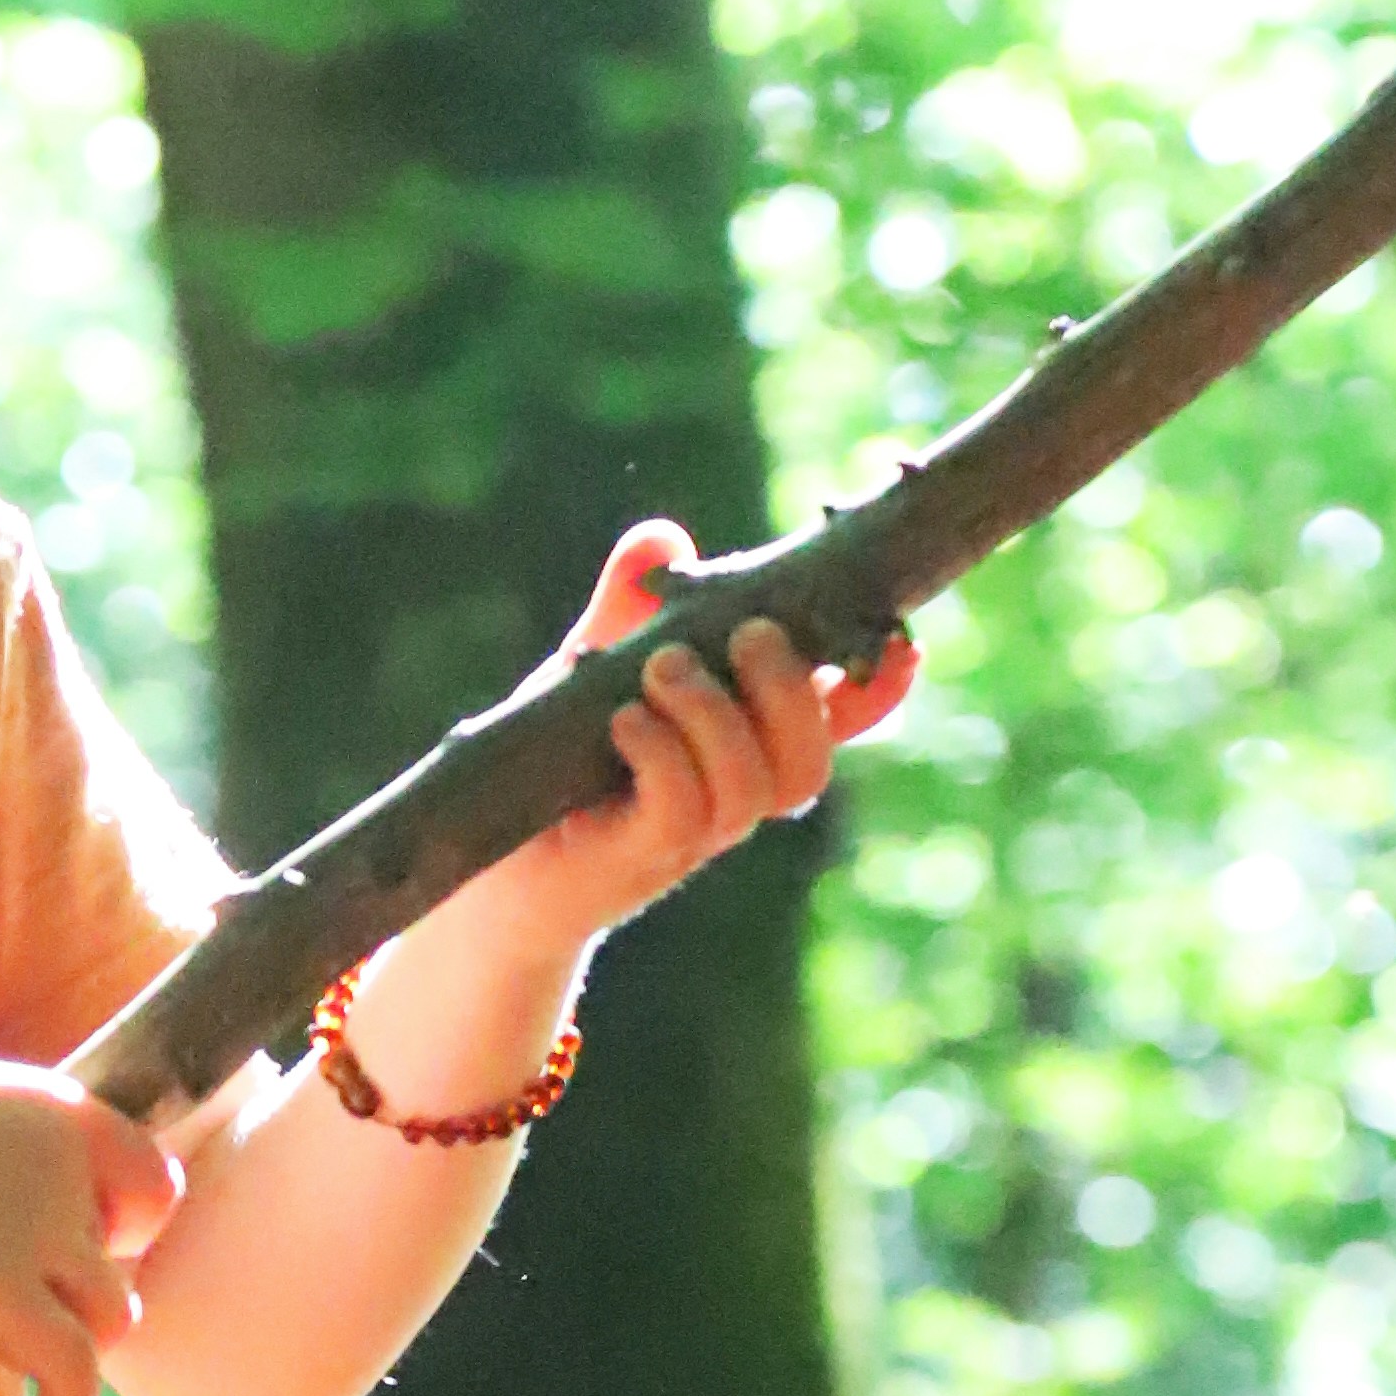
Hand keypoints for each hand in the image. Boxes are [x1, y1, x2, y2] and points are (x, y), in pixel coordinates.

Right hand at [0, 1047, 183, 1395]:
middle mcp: (62, 1163)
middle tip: (35, 1305)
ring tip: (27, 1358)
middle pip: (124, 1256)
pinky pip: (75, 1366)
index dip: (126, 1220)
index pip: (150, 1174)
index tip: (83, 1244)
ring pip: (111, 1315)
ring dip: (76, 1342)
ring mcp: (35, 1230)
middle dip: (90, 1286)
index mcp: (50, 1104)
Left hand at [509, 515, 918, 951]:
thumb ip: (631, 604)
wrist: (489, 857)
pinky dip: (662, 752)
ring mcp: (693, 835)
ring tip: (661, 669)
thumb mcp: (595, 664)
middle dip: (788, 689)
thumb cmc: (554, 757)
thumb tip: (663, 538)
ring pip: (752, 785)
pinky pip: (681, 809)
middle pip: (808, 759)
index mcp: (743, 742)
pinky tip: (624, 719)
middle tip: (746, 634)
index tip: (906, 644)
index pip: (835, 723)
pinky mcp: (640, 856)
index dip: (880, 689)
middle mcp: (732, 793)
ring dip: (716, 714)